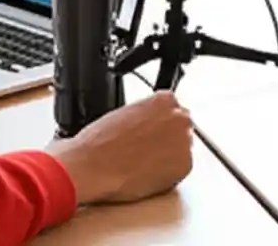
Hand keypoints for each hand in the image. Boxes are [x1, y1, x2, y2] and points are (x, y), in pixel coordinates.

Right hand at [46, 91, 193, 204]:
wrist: (92, 166)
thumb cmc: (99, 143)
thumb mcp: (124, 114)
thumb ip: (146, 115)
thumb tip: (151, 124)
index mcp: (165, 100)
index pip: (173, 111)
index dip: (160, 126)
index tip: (152, 134)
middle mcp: (180, 118)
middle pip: (181, 129)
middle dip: (168, 140)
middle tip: (147, 152)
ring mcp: (185, 142)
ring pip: (181, 151)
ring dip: (169, 157)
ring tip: (143, 164)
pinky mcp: (185, 166)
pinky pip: (180, 171)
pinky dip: (168, 176)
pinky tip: (147, 174)